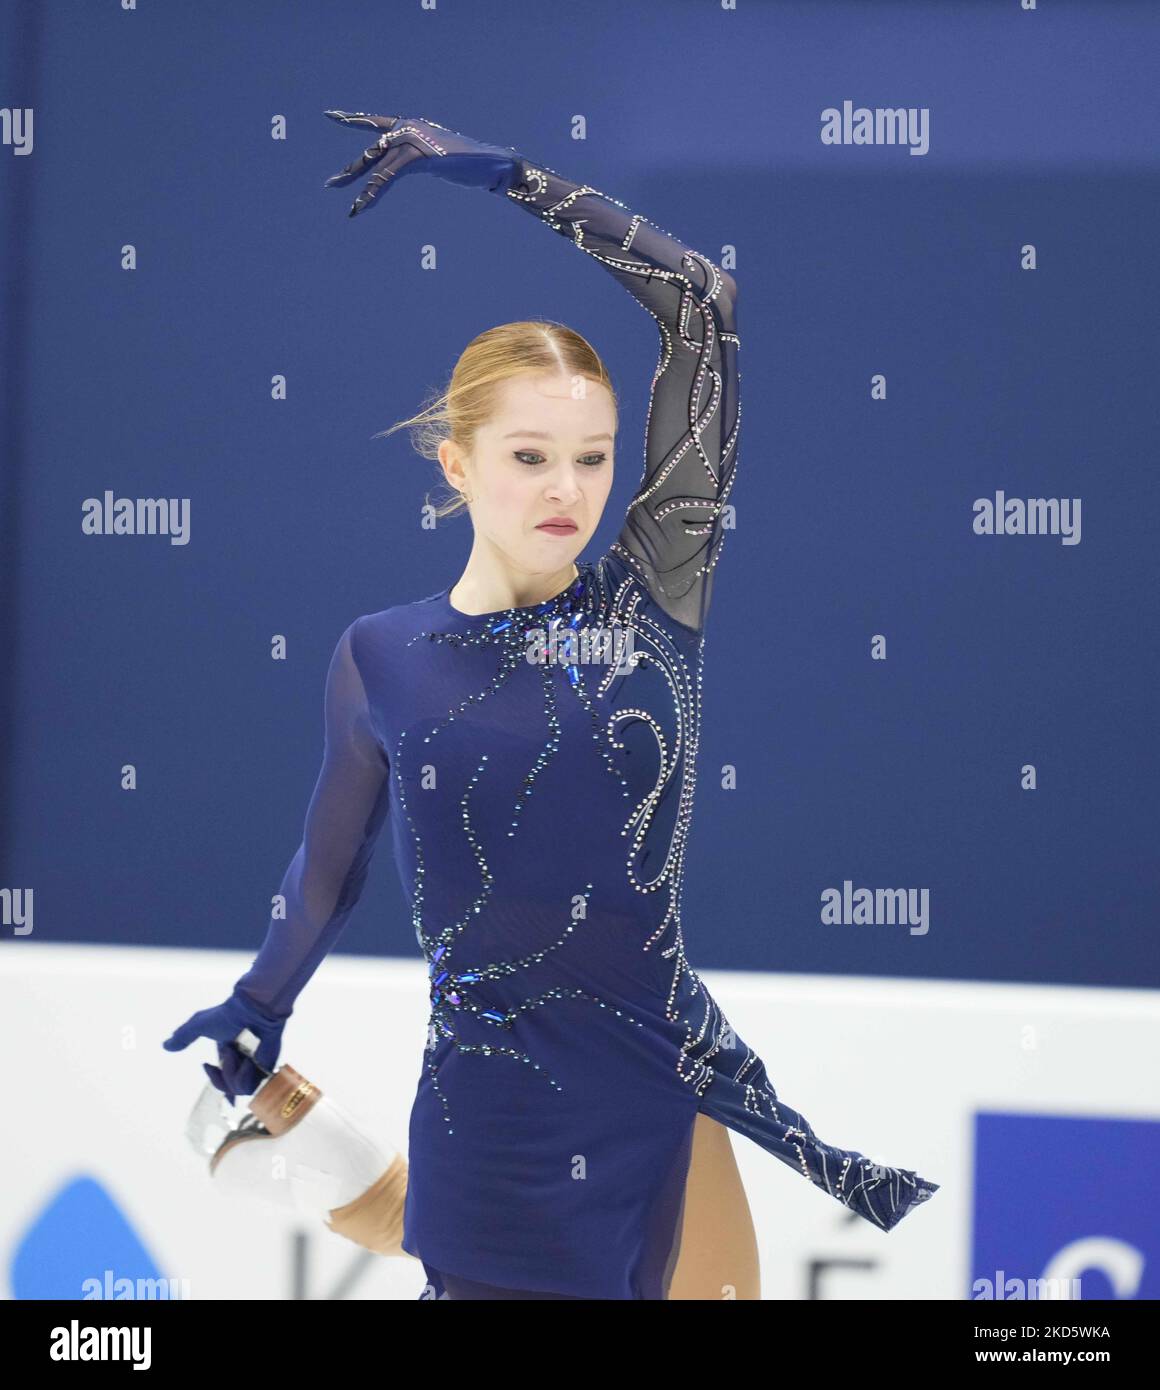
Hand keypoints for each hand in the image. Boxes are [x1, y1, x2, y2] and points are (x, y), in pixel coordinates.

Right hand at [162, 985, 286, 1104]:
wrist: (252, 1009)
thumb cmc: (228, 1015)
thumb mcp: (199, 1024)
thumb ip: (183, 1036)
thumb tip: (165, 1045)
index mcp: (227, 1053)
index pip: (221, 1079)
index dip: (214, 1079)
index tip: (207, 1064)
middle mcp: (241, 1062)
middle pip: (228, 1088)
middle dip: (222, 1077)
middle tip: (229, 1054)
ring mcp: (255, 1066)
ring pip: (238, 1089)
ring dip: (233, 1073)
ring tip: (239, 1054)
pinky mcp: (267, 1068)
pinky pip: (253, 1086)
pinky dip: (246, 1076)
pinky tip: (249, 1061)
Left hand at [322, 110, 520, 215]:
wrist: (492, 164)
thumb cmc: (472, 164)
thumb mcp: (438, 158)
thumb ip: (419, 158)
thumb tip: (407, 166)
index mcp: (412, 125)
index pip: (376, 123)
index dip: (353, 119)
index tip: (331, 115)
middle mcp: (408, 128)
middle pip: (372, 151)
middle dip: (352, 171)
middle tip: (330, 184)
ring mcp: (412, 139)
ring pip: (378, 166)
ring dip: (363, 190)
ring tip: (353, 208)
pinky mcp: (417, 156)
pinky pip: (388, 175)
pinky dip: (375, 191)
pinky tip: (364, 205)